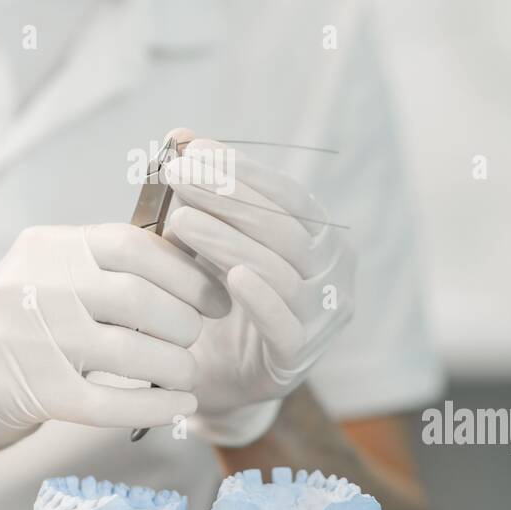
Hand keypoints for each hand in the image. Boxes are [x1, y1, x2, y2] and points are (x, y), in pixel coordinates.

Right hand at [0, 223, 224, 465]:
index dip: (186, 273)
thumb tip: (190, 269)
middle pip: (139, 298)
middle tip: (195, 338)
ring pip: (130, 349)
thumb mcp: (45, 276)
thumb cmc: (10, 328)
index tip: (214, 297)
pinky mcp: (33, 391)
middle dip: (183, 322)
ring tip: (188, 373)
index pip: (134, 245)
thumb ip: (101, 267)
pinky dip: (154, 405)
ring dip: (175, 365)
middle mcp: (36, 285)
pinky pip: (109, 400)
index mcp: (47, 247)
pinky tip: (178, 406)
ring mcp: (31, 339)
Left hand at [163, 138, 355, 444]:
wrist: (212, 376)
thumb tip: (178, 133)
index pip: (289, 195)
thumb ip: (200, 192)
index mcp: (320, 238)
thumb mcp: (206, 240)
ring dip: (229, 241)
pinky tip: (233, 278)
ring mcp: (322, 318)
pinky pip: (285, 325)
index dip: (243, 170)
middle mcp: (332, 273)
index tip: (193, 149)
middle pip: (285, 228)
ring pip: (282, 270)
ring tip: (180, 221)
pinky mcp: (299, 358)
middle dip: (228, 198)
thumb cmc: (215, 298)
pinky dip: (262, 299)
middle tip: (178, 178)